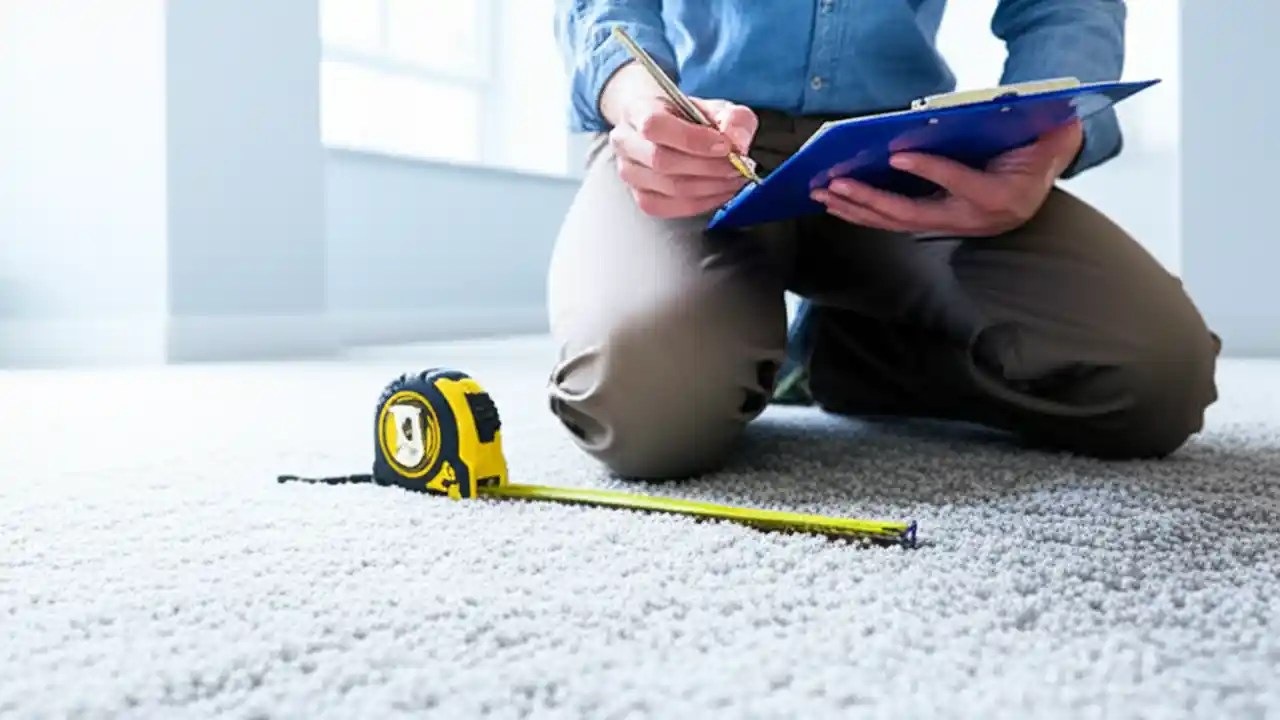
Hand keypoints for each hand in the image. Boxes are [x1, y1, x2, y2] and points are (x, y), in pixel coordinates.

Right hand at [601, 63, 756, 218]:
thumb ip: (734, 118)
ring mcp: (629, 173)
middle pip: (662, 161)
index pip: (655, 126)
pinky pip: (669, 208)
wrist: (665, 128)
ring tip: (734, 178)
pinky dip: (701, 203)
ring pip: (668, 188)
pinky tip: (720, 192)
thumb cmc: (688, 117)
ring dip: (710, 186)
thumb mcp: (715, 107)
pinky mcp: (640, 197)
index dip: (691, 139)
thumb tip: (737, 142)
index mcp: (637, 110)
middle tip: (737, 165)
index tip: (725, 145)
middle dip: (708, 166)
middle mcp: (625, 142)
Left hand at [812, 119, 1084, 235]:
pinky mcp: (938, 224)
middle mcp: (972, 219)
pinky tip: (838, 202)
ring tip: (824, 195)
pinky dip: (865, 212)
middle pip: (913, 213)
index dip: (929, 170)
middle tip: (836, 184)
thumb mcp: (1041, 138)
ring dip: (858, 209)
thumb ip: (1026, 127)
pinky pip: (895, 222)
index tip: (896, 156)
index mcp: (999, 196)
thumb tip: (1005, 102)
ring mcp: (953, 226)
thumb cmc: (1037, 151)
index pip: (959, 182)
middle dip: (871, 200)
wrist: (1045, 181)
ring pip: (898, 223)